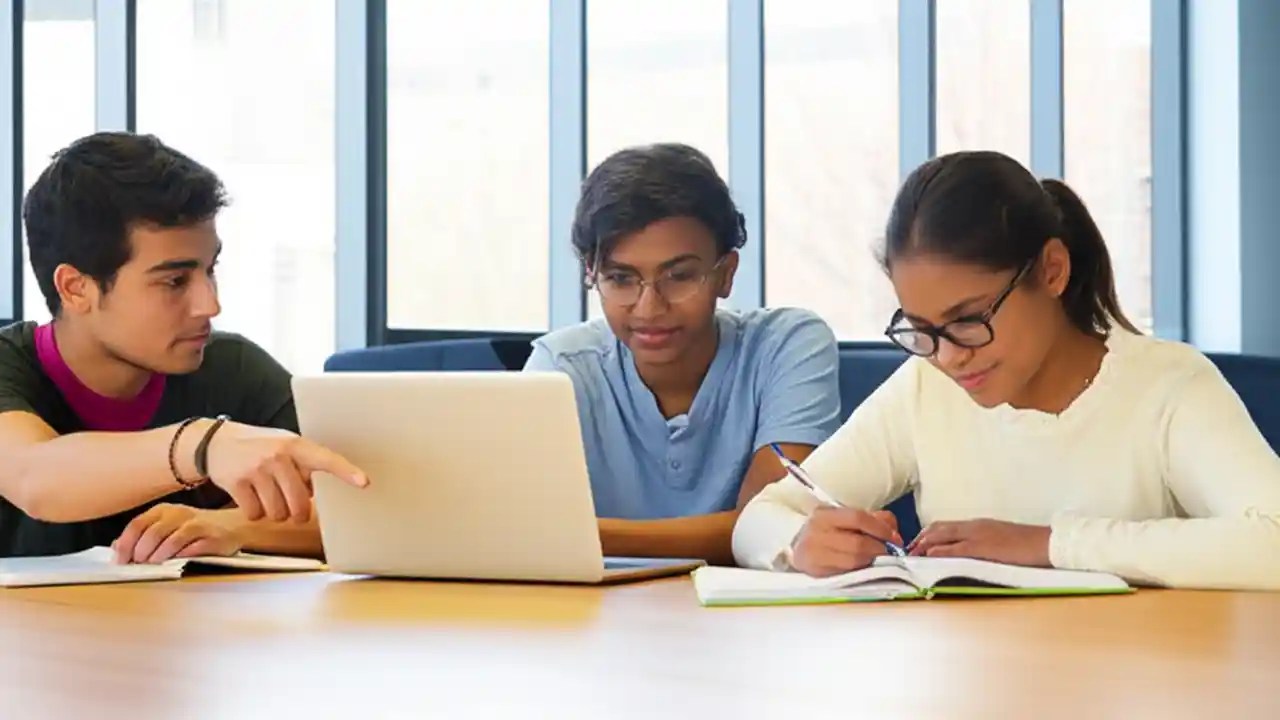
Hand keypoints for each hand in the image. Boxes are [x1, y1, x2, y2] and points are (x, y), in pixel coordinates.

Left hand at [112, 504, 244, 563]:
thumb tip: (117, 548)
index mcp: (163, 511)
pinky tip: (175, 564)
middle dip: (141, 554)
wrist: (233, 527)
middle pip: (152, 534)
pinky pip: (192, 549)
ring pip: (170, 541)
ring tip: (154, 568)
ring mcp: (197, 524)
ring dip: (158, 558)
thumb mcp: (166, 529)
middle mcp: (179, 514)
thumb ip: (142, 537)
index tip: (120, 561)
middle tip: (139, 567)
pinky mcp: (213, 538)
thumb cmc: (194, 531)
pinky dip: (179, 558)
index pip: (137, 525)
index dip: (125, 544)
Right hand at [202, 422, 367, 522]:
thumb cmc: (261, 448)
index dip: (346, 472)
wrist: (216, 442)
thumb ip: (304, 465)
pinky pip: (255, 514)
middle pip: (300, 504)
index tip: (364, 482)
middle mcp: (278, 456)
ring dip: (274, 511)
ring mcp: (256, 469)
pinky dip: (254, 511)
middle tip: (289, 500)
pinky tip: (250, 494)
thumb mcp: (286, 447)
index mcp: (297, 445)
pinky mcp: (236, 482)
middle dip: (296, 511)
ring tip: (266, 492)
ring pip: (278, 514)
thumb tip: (316, 494)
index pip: (327, 459)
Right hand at [790, 508, 903, 576]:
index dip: (881, 529)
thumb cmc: (829, 533)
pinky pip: (845, 575)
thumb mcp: (848, 519)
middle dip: (879, 550)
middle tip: (888, 554)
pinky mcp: (815, 573)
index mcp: (825, 514)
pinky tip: (863, 570)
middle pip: (857, 544)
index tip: (895, 539)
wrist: (799, 549)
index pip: (858, 518)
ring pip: (853, 562)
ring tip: (877, 562)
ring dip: (872, 563)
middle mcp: (816, 532)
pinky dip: (860, 573)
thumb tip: (895, 536)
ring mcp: (814, 555)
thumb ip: (876, 520)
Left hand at [908, 519, 1050, 566]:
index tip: (916, 544)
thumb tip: (967, 554)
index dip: (927, 534)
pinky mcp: (982, 547)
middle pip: (937, 528)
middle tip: (907, 551)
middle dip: (919, 539)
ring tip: (911, 556)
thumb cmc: (1027, 546)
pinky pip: (954, 548)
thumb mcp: (1000, 541)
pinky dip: (938, 551)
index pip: (944, 525)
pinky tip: (928, 557)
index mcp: (978, 524)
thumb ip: (982, 544)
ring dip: (923, 545)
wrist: (1046, 544)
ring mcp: (977, 535)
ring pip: (941, 535)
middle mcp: (974, 526)